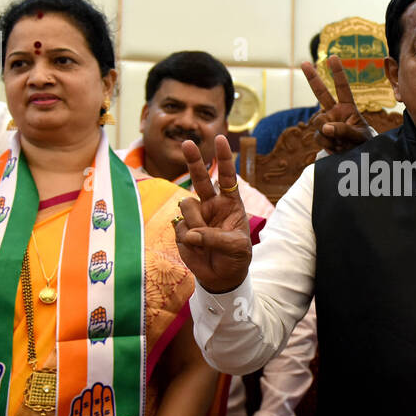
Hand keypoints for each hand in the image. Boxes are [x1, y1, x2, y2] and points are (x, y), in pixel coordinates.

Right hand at [174, 135, 252, 293]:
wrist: (222, 277)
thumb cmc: (236, 257)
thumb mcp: (236, 247)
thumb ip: (215, 237)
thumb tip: (190, 233)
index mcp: (230, 204)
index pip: (227, 177)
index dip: (224, 158)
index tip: (220, 138)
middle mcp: (211, 205)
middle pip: (200, 178)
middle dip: (194, 160)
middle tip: (188, 142)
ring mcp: (195, 216)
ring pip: (187, 206)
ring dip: (196, 223)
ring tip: (205, 241)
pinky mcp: (181, 230)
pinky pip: (179, 227)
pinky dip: (188, 240)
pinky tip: (197, 248)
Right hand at [302, 56, 376, 154]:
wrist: (358, 159)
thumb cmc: (363, 143)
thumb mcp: (360, 136)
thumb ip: (344, 130)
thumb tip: (326, 127)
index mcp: (348, 107)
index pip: (342, 88)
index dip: (337, 73)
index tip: (333, 57)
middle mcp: (334, 112)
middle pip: (321, 93)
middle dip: (312, 78)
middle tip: (304, 63)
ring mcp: (326, 123)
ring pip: (319, 123)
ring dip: (330, 134)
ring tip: (342, 143)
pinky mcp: (321, 136)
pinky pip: (319, 137)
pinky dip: (327, 144)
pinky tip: (336, 148)